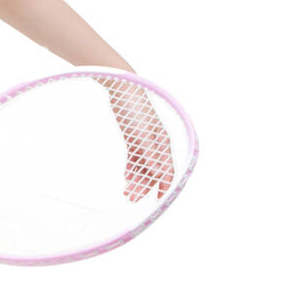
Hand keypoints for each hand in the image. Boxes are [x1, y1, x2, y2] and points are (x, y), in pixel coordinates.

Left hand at [99, 78, 174, 200]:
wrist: (123, 89)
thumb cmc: (135, 109)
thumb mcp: (142, 134)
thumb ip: (150, 156)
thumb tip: (158, 176)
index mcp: (163, 143)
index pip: (167, 170)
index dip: (163, 186)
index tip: (157, 201)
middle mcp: (156, 144)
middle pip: (153, 171)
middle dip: (144, 186)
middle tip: (131, 197)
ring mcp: (146, 142)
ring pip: (143, 167)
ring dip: (136, 180)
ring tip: (126, 192)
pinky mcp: (135, 138)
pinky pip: (135, 159)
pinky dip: (131, 170)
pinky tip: (126, 178)